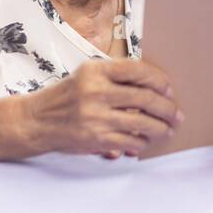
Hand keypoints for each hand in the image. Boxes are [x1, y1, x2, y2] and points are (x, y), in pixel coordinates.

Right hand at [16, 58, 182, 157]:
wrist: (36, 120)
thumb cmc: (67, 96)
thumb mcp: (87, 75)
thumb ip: (116, 77)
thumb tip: (154, 88)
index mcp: (96, 71)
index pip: (137, 70)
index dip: (159, 80)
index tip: (168, 89)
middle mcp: (96, 92)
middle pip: (145, 98)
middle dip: (167, 108)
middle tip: (176, 114)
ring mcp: (96, 117)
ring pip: (142, 123)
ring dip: (161, 128)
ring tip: (168, 130)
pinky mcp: (95, 139)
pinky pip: (130, 141)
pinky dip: (142, 142)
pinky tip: (145, 141)